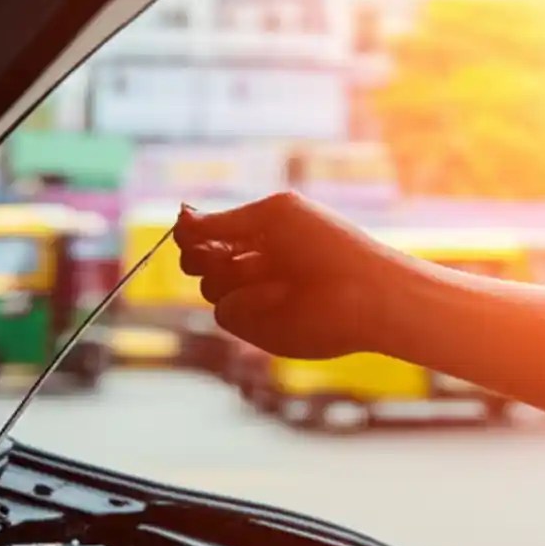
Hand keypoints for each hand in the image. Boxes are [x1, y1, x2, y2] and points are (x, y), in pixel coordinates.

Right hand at [174, 192, 414, 359]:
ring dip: (232, 275)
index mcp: (257, 235)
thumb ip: (223, 220)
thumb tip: (179, 218)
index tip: (195, 231)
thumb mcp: (273, 216)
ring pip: (209, 287)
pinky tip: (277, 296)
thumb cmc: (328, 246)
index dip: (195, 233)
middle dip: (201, 254)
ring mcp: (253, 300)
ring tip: (271, 273)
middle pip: (197, 260)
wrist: (365, 293)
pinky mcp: (257, 330)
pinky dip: (246, 301)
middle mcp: (251, 268)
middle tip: (224, 253)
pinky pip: (224, 313)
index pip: (205, 234)